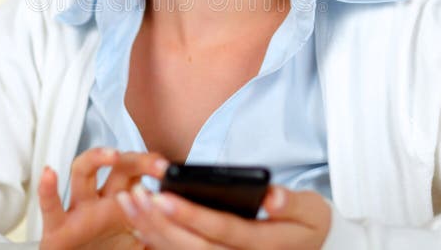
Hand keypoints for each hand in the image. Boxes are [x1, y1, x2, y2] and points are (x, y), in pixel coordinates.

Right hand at [38, 148, 168, 249]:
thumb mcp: (141, 243)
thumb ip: (160, 228)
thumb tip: (186, 219)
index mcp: (124, 205)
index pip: (141, 175)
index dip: (156, 168)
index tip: (172, 170)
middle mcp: (102, 202)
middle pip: (119, 168)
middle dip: (138, 160)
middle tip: (156, 164)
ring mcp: (79, 212)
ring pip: (83, 173)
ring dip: (96, 159)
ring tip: (111, 155)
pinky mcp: (57, 230)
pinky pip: (51, 207)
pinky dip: (47, 190)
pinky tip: (50, 173)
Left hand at [116, 184, 330, 248]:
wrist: (312, 247)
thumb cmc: (305, 223)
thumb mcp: (310, 210)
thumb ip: (291, 203)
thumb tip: (272, 198)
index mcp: (266, 246)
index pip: (224, 230)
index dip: (192, 215)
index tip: (164, 196)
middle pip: (194, 247)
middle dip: (160, 222)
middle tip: (134, 196)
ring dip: (152, 230)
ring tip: (129, 202)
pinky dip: (156, 243)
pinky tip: (137, 222)